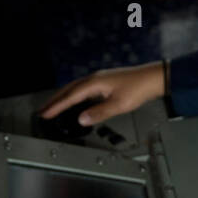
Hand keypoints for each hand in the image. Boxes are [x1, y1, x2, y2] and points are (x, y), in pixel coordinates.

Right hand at [38, 61, 165, 124]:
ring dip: (64, 98)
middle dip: (55, 101)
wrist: (153, 78)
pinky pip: (84, 89)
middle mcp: (95, 79)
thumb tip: (82, 119)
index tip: (45, 114)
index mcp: (94, 83)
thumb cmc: (139, 88)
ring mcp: (100, 79)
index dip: (56, 106)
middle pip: (69, 90)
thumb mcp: (118, 105)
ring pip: (75, 89)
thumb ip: (99, 113)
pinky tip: (76, 101)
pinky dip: (75, 96)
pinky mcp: (105, 82)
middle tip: (43, 110)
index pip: (70, 97)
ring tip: (54, 106)